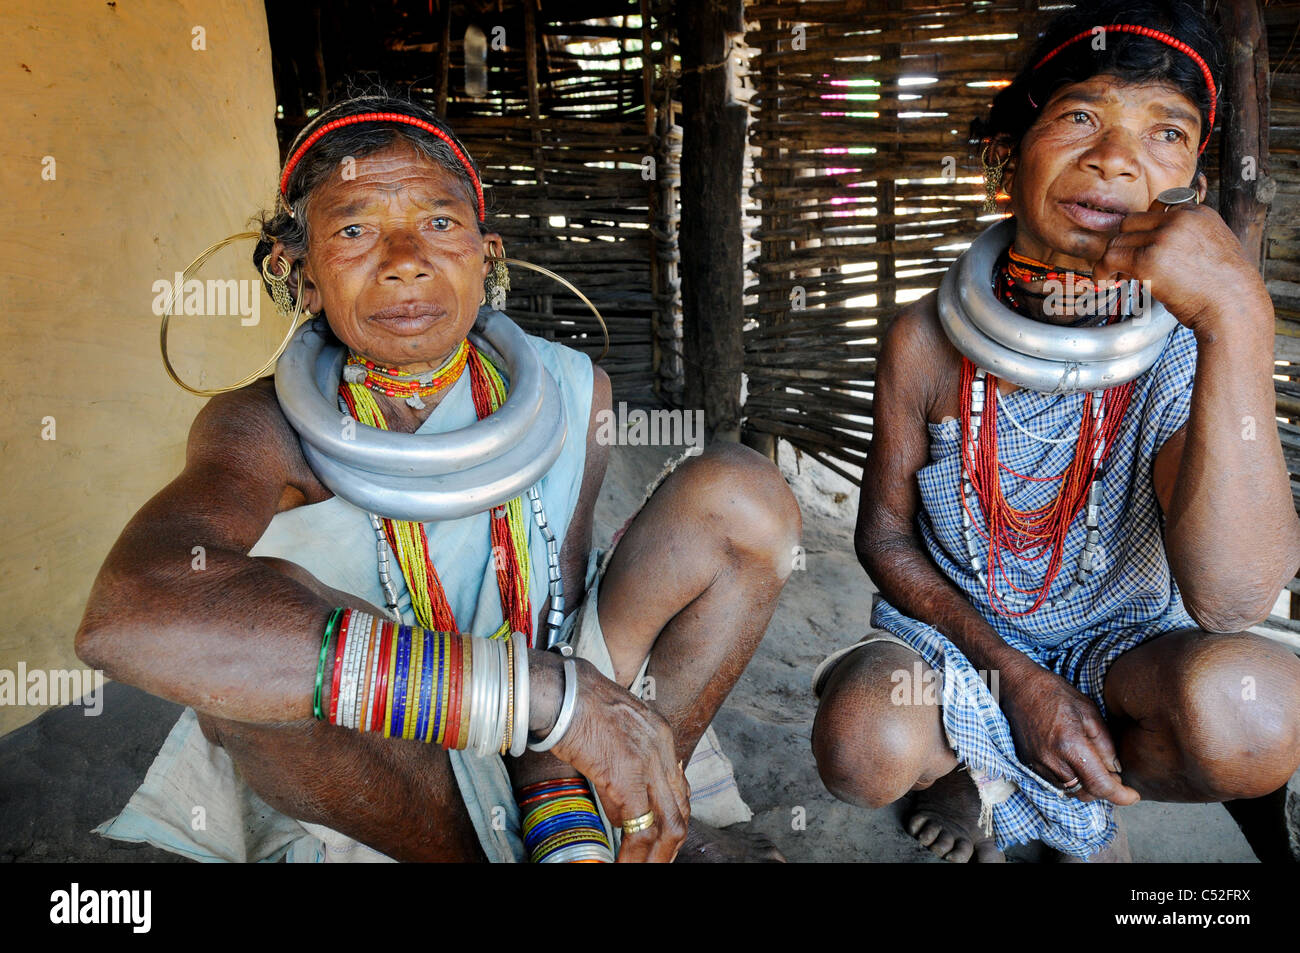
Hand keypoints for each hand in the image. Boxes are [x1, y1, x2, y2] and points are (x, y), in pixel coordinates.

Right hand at [547, 658, 689, 861]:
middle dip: (670, 846)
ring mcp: (647, 764)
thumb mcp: (613, 728)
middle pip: (681, 811)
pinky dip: (633, 855)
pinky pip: (640, 830)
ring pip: (669, 826)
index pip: (679, 789)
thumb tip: (620, 801)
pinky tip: (622, 864)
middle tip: (655, 863)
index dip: (671, 820)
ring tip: (639, 869)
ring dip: (655, 857)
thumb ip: (624, 760)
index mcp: (661, 734)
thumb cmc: (575, 703)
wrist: (559, 690)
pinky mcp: (626, 779)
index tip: (658, 840)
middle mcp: (662, 749)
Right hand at [999, 659, 1139, 805]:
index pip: (1100, 785)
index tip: (1132, 795)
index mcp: (1070, 745)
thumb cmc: (1053, 692)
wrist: (1016, 686)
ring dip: (1086, 786)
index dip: (1120, 796)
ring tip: (1095, 768)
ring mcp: (1037, 764)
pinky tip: (1075, 764)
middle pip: (1086, 793)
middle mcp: (1052, 760)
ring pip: (1070, 791)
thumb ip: (1105, 743)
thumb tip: (1116, 769)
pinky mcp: (1029, 764)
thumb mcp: (1088, 710)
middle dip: (1104, 790)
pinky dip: (1070, 780)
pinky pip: (1055, 783)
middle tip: (1114, 775)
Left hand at [1091, 199, 1269, 337]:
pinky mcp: (1148, 259)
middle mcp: (1179, 219)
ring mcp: (1163, 237)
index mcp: (1197, 212)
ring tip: (1113, 277)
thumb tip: (1162, 251)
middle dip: (1124, 244)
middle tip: (1123, 266)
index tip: (1138, 250)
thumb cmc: (1226, 288)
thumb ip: (1190, 240)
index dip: (1142, 232)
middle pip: (1131, 223)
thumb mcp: (1215, 248)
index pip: (1154, 210)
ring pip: (1117, 240)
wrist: (1234, 306)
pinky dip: (1102, 271)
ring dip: (1110, 260)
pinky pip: (1111, 258)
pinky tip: (1105, 282)